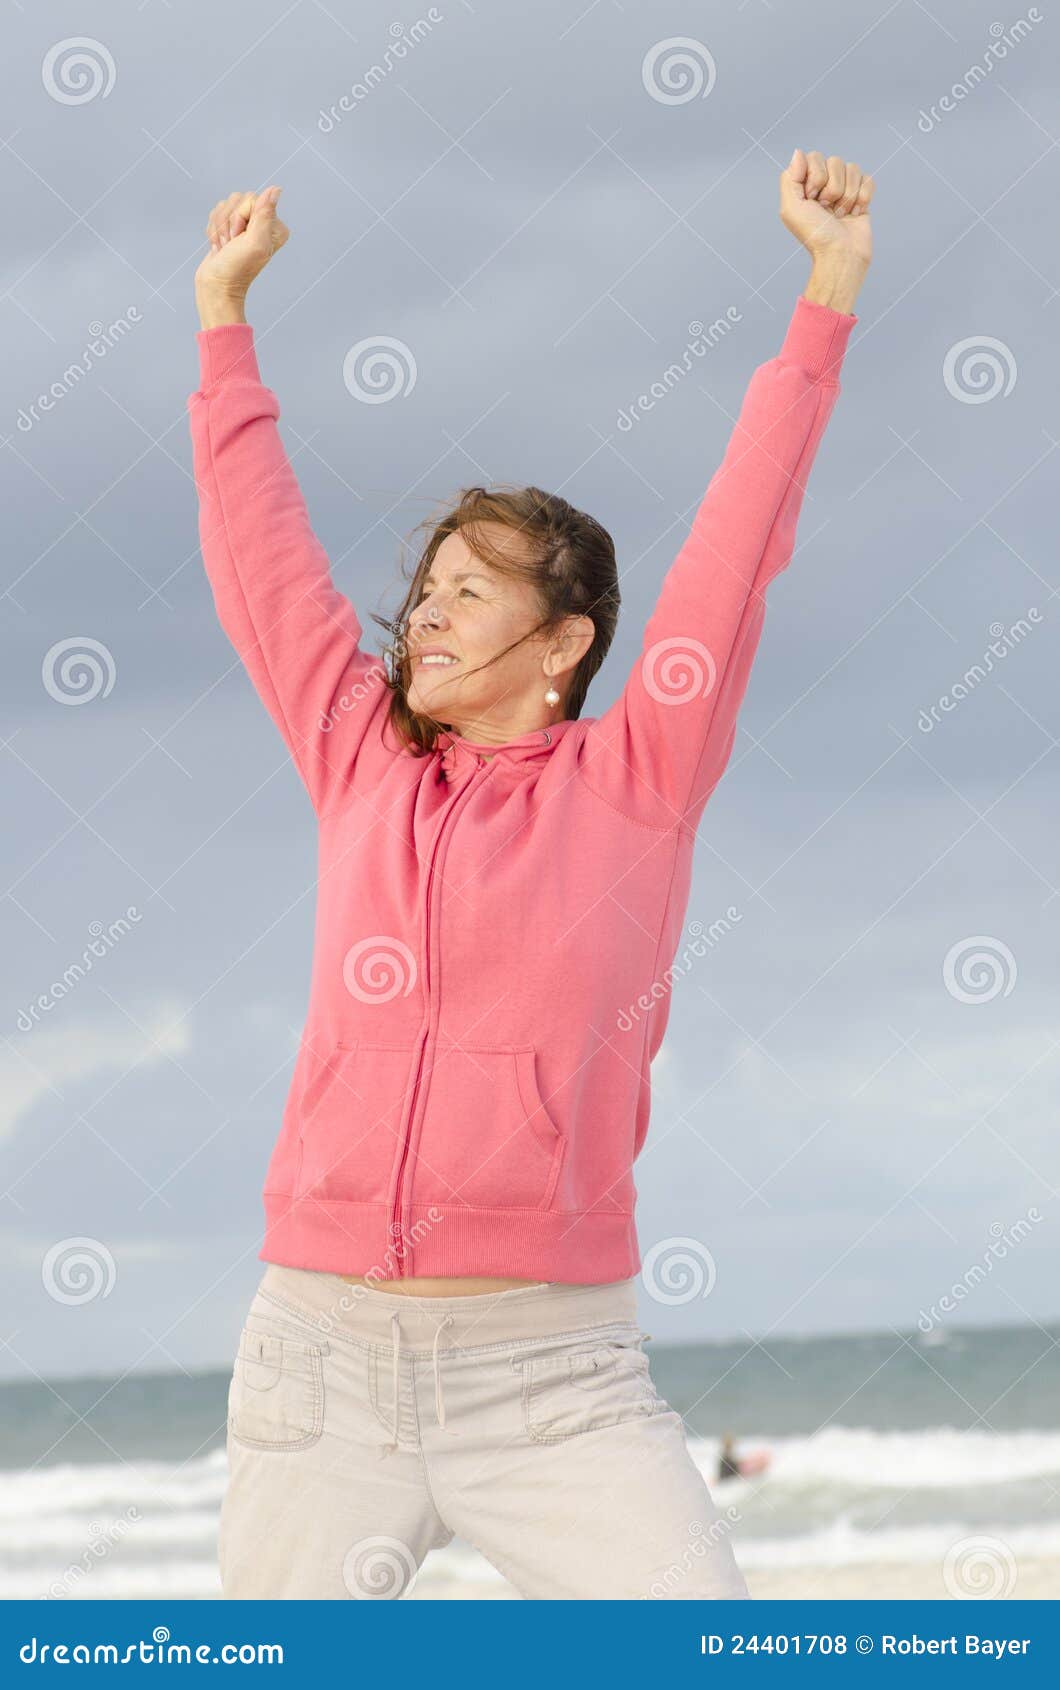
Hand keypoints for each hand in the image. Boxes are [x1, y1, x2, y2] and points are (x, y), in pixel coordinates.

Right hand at [194, 186, 288, 299]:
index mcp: (275, 227)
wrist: (217, 285)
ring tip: (225, 246)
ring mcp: (246, 225)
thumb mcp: (255, 241)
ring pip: (226, 204)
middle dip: (229, 221)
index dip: (240, 216)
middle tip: (232, 244)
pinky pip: (217, 212)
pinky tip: (219, 245)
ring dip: (220, 226)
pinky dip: (214, 229)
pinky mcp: (231, 227)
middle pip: (238, 199)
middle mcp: (263, 224)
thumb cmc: (236, 268)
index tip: (240, 238)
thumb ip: (265, 214)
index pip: (253, 199)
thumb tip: (276, 189)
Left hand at [780, 149, 873, 269]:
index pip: (814, 157)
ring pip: (852, 169)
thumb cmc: (815, 235)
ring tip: (840, 214)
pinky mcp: (861, 195)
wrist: (841, 254)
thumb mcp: (791, 209)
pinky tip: (854, 213)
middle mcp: (824, 184)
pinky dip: (862, 197)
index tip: (811, 199)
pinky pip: (867, 179)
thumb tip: (798, 152)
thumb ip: (790, 179)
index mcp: (805, 185)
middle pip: (834, 161)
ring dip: (847, 195)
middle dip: (832, 187)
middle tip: (827, 208)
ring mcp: (844, 188)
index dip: (816, 176)